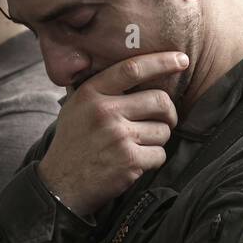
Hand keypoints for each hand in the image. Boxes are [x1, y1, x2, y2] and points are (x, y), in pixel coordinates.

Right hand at [37, 51, 185, 216]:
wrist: (60, 183)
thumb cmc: (73, 143)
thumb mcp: (76, 107)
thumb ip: (102, 90)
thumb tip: (141, 72)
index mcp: (91, 93)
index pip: (132, 69)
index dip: (162, 62)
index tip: (181, 60)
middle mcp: (104, 111)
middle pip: (159, 100)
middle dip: (168, 113)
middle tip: (164, 120)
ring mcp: (118, 136)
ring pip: (163, 130)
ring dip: (157, 140)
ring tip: (136, 146)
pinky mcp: (129, 160)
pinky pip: (160, 154)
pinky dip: (153, 160)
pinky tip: (134, 162)